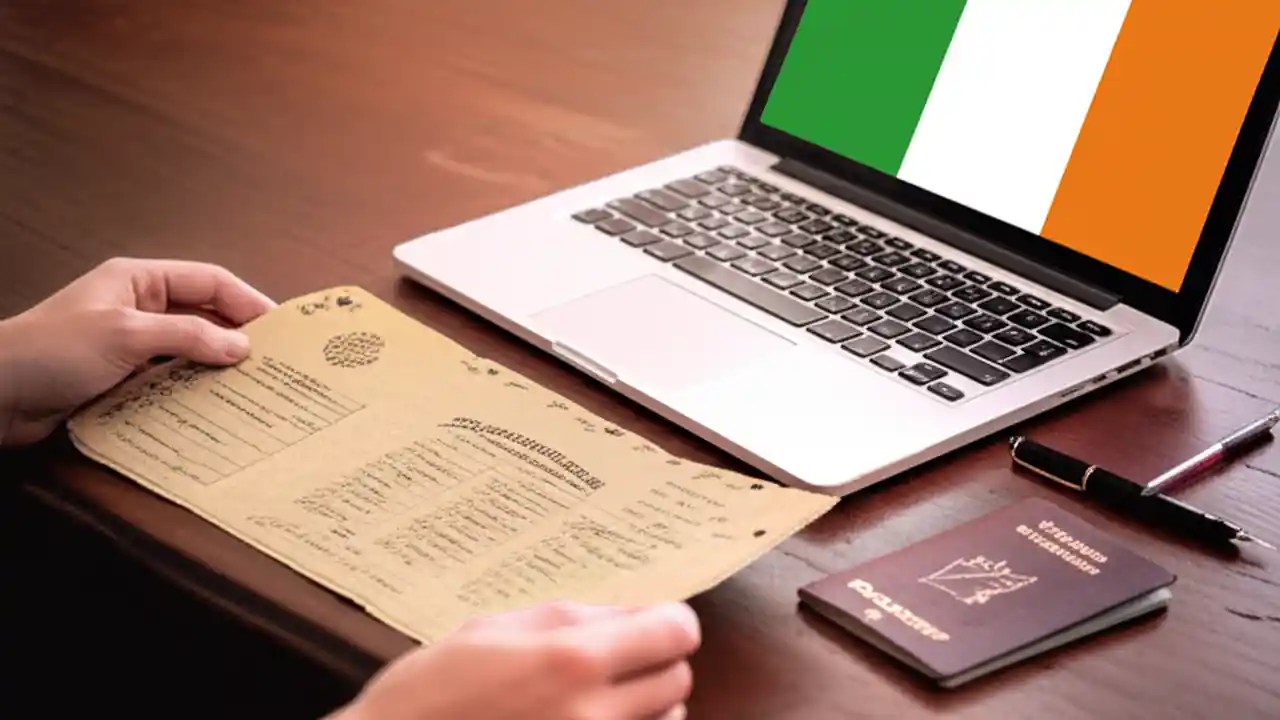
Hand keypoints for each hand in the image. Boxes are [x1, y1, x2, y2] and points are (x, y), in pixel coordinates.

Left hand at [0, 257, 274, 445]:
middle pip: (204, 317)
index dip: (248, 301)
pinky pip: (169, 382)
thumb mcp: (126, 335)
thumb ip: (188, 336)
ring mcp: (130, 345)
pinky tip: (214, 409)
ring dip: (217, 370)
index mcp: (139, 280)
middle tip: (277, 364)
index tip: (282, 329)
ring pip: (189, 352)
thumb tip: (242, 348)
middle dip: (238, 338)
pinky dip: (192, 392)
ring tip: (254, 390)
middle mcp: (138, 308)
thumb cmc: (51, 351)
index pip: (209, 282)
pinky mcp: (121, 379)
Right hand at [333, 601, 700, 719]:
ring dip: (647, 706)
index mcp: (571, 660)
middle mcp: (593, 714)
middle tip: (615, 660)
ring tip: (597, 699)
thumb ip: (569, 616)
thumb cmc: (430, 693)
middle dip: (653, 662)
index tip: (653, 623)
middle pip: (677, 678)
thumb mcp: (493, 629)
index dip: (667, 622)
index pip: (675, 633)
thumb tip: (629, 611)